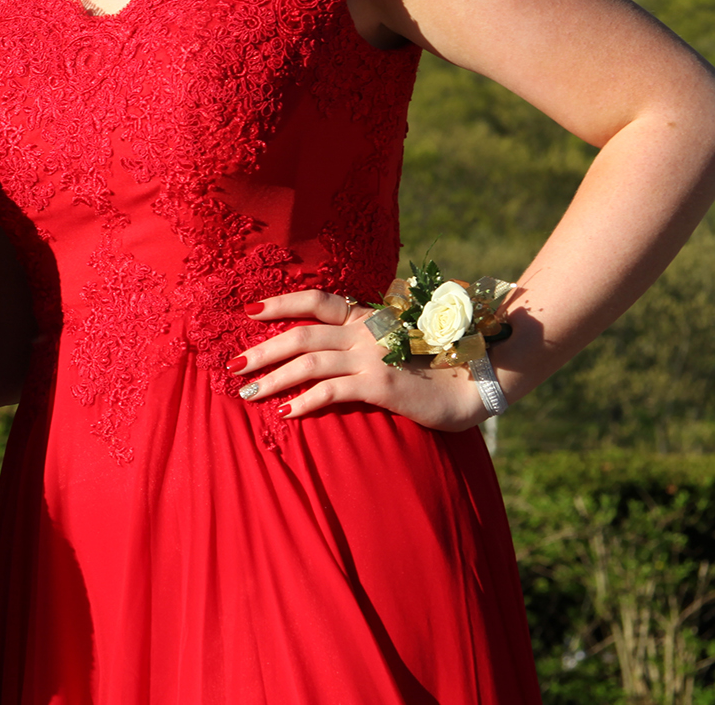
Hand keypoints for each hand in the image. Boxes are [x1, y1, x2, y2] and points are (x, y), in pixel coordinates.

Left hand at [226, 289, 486, 432]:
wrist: (481, 378)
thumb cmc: (442, 364)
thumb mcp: (401, 344)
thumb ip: (370, 341)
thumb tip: (338, 350)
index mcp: (369, 317)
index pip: (316, 301)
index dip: (282, 302)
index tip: (250, 310)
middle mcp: (366, 331)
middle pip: (301, 335)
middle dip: (262, 349)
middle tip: (233, 365)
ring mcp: (372, 356)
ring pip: (308, 363)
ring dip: (273, 378)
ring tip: (248, 392)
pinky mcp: (380, 385)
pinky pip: (332, 392)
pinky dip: (306, 401)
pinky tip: (288, 413)